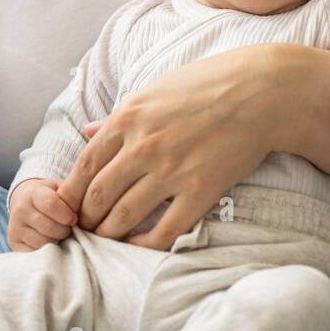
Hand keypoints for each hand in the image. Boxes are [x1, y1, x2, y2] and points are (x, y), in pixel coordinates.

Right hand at [7, 178, 77, 251]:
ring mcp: (15, 227)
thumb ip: (74, 195)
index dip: (67, 215)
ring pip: (42, 242)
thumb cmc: (54, 197)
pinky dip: (47, 251)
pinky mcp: (14, 244)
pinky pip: (35, 253)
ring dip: (57, 241)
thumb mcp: (63, 189)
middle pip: (49, 227)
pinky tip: (52, 243)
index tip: (74, 219)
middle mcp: (19, 209)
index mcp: (32, 192)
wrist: (27, 203)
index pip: (51, 204)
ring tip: (60, 235)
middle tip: (69, 228)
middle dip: (64, 230)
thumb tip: (89, 209)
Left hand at [55, 46, 281, 250]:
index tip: (69, 207)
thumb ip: (119, 115)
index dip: (71, 193)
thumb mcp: (154, 90)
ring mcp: (171, 171)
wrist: (261, 91)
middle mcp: (143, 146)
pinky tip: (138, 246)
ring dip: (109, 234)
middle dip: (86, 218)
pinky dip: (144, 246)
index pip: (84, 166)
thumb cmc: (207, 84)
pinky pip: (163, 231)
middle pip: (98, 196)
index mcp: (128, 118)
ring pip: (123, 217)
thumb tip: (88, 131)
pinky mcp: (200, 190)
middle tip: (86, 228)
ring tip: (107, 240)